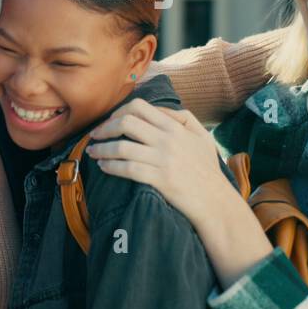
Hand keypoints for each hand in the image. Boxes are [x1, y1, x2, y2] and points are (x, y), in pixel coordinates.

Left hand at [87, 99, 272, 286]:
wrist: (215, 201)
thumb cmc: (206, 169)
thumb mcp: (202, 137)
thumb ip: (183, 118)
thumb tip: (159, 109)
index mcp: (176, 127)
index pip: (139, 107)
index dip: (118, 111)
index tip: (110, 121)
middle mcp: (168, 140)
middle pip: (125, 122)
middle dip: (104, 128)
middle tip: (95, 135)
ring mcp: (163, 159)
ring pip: (121, 147)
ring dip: (101, 149)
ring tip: (92, 152)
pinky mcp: (159, 179)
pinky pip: (126, 168)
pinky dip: (109, 166)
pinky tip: (103, 166)